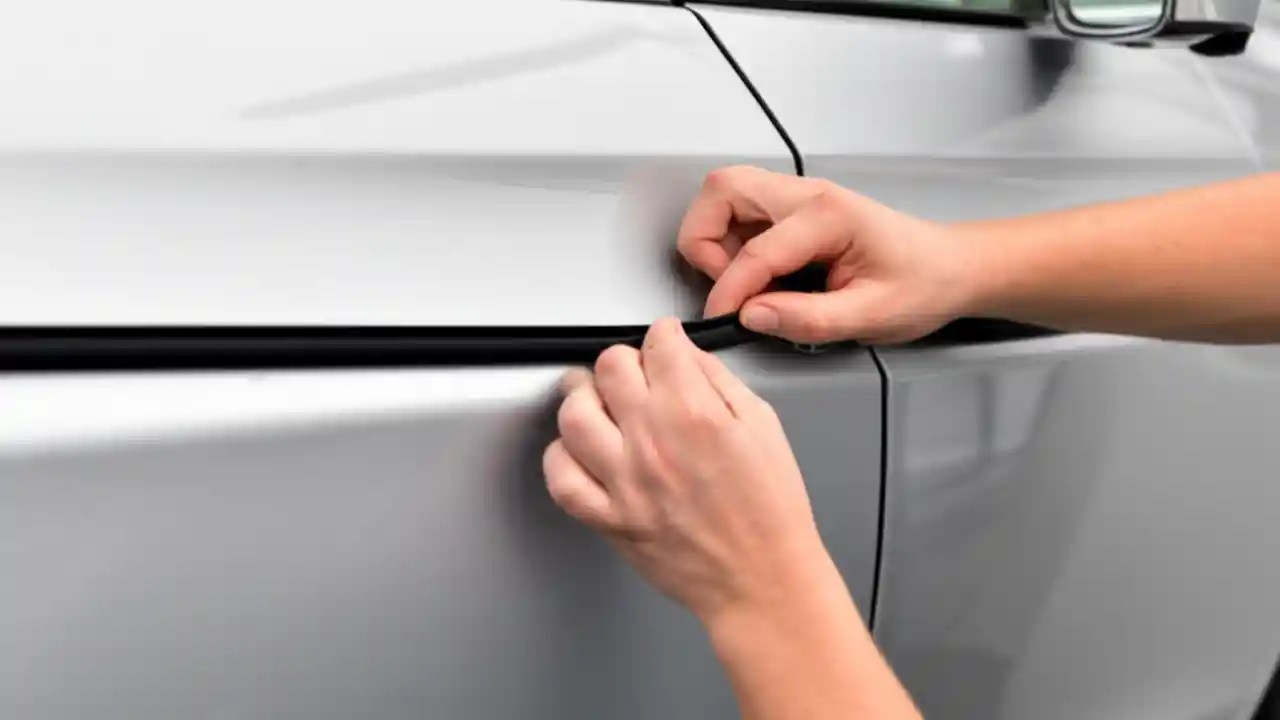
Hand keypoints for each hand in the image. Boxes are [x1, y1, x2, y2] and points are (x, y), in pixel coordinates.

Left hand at [542, 318, 831, 622]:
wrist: (762, 579)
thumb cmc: (770, 512)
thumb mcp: (763, 426)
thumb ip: (720, 381)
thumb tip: (687, 354)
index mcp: (695, 414)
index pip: (658, 343)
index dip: (664, 335)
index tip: (665, 342)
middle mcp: (654, 442)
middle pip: (609, 367)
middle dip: (624, 360)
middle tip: (634, 372)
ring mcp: (625, 482)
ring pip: (573, 414)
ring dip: (583, 399)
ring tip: (598, 402)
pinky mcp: (609, 518)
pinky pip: (561, 478)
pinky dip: (561, 457)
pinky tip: (580, 451)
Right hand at [678, 165, 974, 344]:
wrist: (951, 268)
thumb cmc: (923, 284)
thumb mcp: (872, 315)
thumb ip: (808, 319)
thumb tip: (752, 316)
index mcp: (829, 215)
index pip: (756, 250)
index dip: (730, 291)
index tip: (725, 319)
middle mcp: (809, 195)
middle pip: (723, 187)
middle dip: (706, 237)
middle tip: (725, 282)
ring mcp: (799, 199)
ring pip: (726, 195)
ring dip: (716, 238)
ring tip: (742, 281)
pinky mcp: (794, 213)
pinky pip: (742, 214)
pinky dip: (732, 243)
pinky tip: (760, 277)